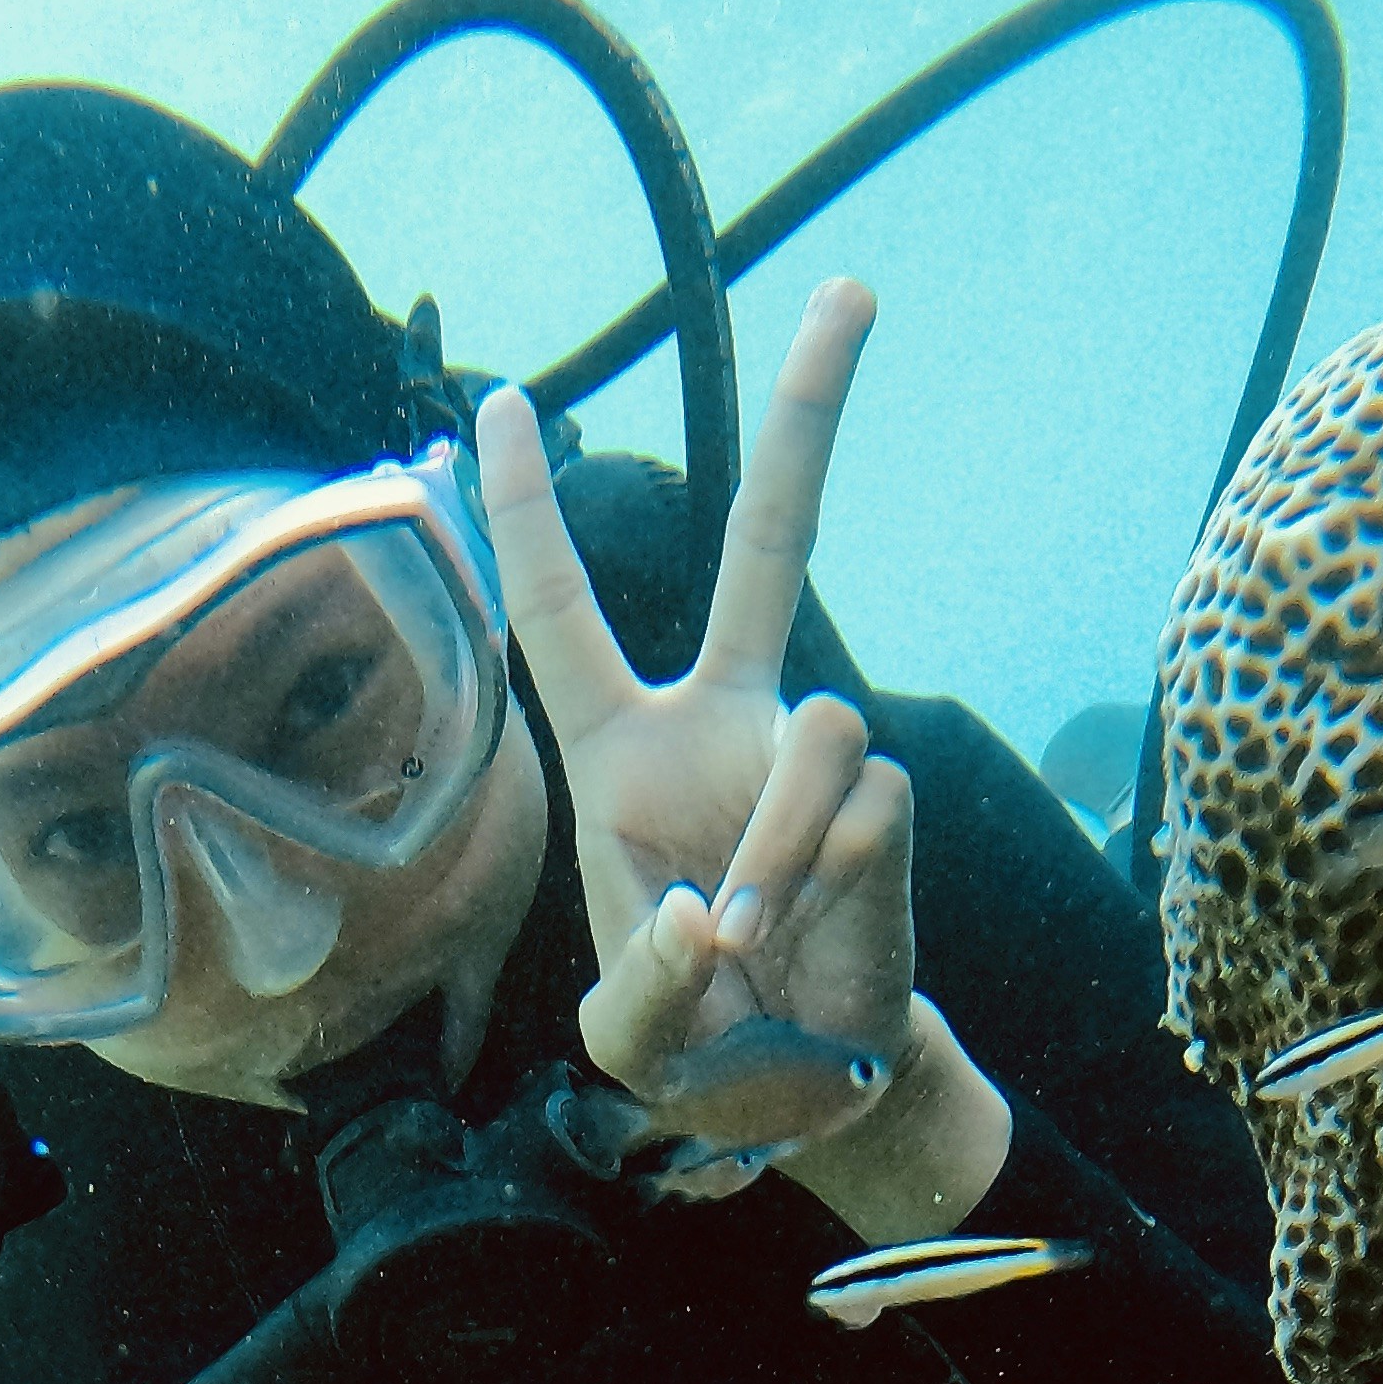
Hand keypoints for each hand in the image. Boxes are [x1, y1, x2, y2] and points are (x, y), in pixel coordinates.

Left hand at [473, 283, 925, 1174]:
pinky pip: (864, 806)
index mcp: (622, 753)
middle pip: (769, 542)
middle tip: (856, 287)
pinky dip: (820, 883)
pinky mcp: (886, 807)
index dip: (526, 512)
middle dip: (812, 415)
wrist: (807, 1096)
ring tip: (744, 941)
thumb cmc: (696, 1046)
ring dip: (779, 847)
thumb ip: (638, 984)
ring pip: (824, 731)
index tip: (495, 403)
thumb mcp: (626, 1038)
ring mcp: (812, 758)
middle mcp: (724, 725)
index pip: (561, 611)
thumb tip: (703, 913)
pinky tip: (803, 939)